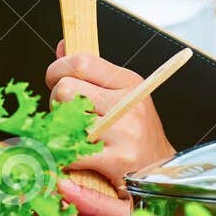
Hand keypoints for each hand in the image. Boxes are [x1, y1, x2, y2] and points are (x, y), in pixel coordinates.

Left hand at [45, 41, 176, 191]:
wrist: (161, 170)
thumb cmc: (135, 131)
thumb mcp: (121, 93)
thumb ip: (90, 71)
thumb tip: (64, 45)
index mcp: (129, 82)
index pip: (81, 62)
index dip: (57, 70)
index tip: (55, 80)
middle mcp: (128, 104)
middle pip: (65, 90)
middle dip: (57, 103)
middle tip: (65, 114)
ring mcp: (124, 133)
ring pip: (64, 120)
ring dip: (59, 130)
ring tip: (71, 134)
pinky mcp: (116, 160)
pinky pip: (71, 152)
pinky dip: (64, 155)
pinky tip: (71, 155)